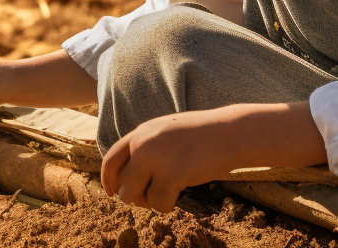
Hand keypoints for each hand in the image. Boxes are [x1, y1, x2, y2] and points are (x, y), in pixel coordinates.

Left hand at [101, 111, 234, 212]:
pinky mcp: (171, 175)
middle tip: (152, 194)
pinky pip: (158, 203)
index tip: (112, 192)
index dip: (108, 179)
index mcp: (140, 133)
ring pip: (134, 196)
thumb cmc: (202, 135)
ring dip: (151, 200)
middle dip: (134, 195)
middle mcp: (143, 144)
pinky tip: (182, 190)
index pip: (111, 159)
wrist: (230, 133)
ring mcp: (155, 159)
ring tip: (169, 189)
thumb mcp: (166, 132)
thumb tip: (130, 177)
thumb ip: (146, 147)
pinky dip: (168, 204)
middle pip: (122, 183)